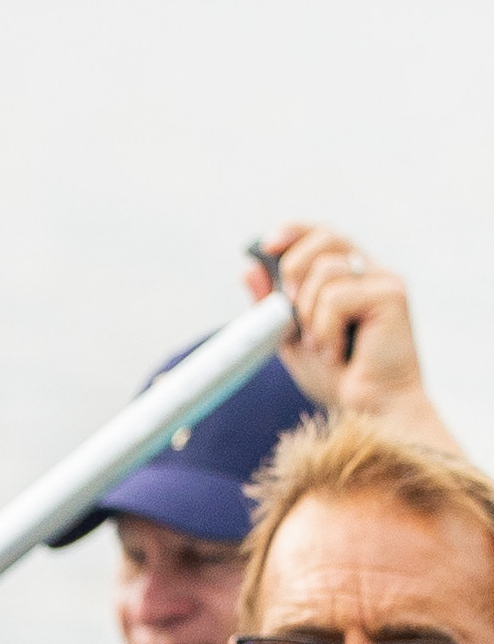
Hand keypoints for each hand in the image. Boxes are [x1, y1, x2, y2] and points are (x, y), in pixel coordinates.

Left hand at [251, 223, 433, 423]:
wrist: (368, 412)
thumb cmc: (336, 377)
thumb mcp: (291, 337)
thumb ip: (272, 305)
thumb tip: (249, 269)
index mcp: (350, 277)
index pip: (322, 236)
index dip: (294, 231)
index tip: (267, 243)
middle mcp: (371, 272)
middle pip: (326, 238)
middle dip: (293, 268)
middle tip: (289, 310)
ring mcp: (385, 281)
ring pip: (326, 270)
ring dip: (309, 313)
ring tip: (321, 345)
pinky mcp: (393, 296)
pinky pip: (337, 297)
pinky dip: (325, 329)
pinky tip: (337, 353)